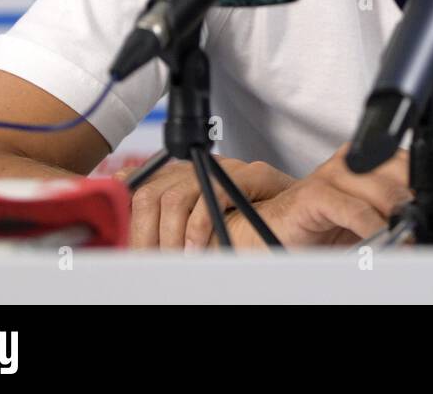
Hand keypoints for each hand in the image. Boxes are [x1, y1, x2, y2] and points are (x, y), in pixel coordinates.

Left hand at [114, 156, 293, 250]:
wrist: (303, 220)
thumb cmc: (253, 229)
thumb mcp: (201, 233)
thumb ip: (169, 230)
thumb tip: (129, 241)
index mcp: (185, 178)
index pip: (140, 190)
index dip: (129, 224)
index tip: (132, 254)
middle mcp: (203, 168)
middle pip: (151, 194)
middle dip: (145, 236)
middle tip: (153, 264)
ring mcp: (228, 169)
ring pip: (176, 196)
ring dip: (171, 237)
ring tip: (179, 261)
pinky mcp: (254, 174)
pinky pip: (215, 194)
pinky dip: (201, 226)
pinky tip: (200, 248)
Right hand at [221, 143, 432, 248]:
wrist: (271, 233)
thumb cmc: (321, 227)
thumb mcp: (370, 219)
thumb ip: (399, 215)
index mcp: (370, 160)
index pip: (418, 164)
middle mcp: (354, 161)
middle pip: (406, 174)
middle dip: (424, 205)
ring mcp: (334, 174)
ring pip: (385, 191)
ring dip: (403, 220)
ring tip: (413, 241)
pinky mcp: (316, 194)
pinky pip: (354, 210)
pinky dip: (373, 229)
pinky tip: (381, 242)